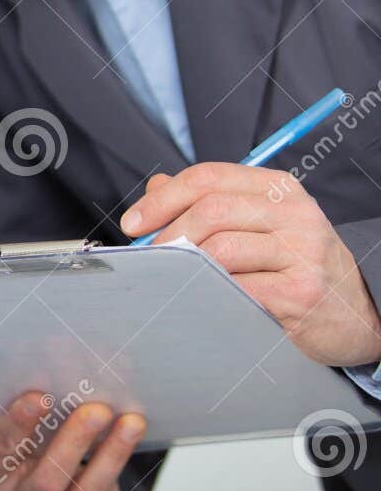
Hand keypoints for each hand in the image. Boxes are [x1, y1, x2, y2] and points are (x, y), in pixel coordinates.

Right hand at [0, 391, 145, 490]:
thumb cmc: (15, 456)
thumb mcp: (7, 434)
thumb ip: (25, 407)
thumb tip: (57, 351)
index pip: (2, 449)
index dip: (19, 423)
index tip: (39, 396)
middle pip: (47, 482)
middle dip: (74, 442)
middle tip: (96, 408)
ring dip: (112, 456)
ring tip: (131, 421)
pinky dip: (120, 468)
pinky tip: (129, 437)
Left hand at [122, 164, 380, 365]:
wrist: (357, 313)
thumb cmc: (297, 265)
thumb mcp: (261, 222)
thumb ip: (209, 200)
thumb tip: (156, 187)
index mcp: (280, 188)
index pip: (208, 177)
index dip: (162, 199)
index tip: (133, 223)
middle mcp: (295, 214)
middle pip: (210, 211)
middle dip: (167, 235)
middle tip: (149, 257)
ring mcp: (302, 253)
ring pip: (219, 250)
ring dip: (184, 266)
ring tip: (173, 277)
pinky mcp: (300, 293)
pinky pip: (235, 289)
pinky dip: (206, 293)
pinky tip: (199, 297)